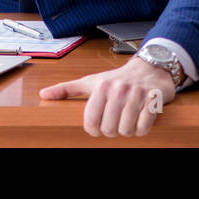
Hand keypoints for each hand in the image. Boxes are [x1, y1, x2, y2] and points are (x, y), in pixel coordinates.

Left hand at [39, 56, 176, 136]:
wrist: (149, 67)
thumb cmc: (117, 78)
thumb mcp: (91, 81)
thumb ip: (67, 89)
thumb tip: (44, 94)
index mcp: (101, 86)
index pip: (91, 121)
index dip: (94, 130)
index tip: (98, 126)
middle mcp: (118, 89)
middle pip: (109, 129)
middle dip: (111, 131)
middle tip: (115, 123)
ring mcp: (137, 95)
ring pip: (126, 130)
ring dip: (127, 130)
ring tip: (127, 121)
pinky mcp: (154, 100)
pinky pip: (144, 127)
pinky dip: (141, 129)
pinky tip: (140, 120)